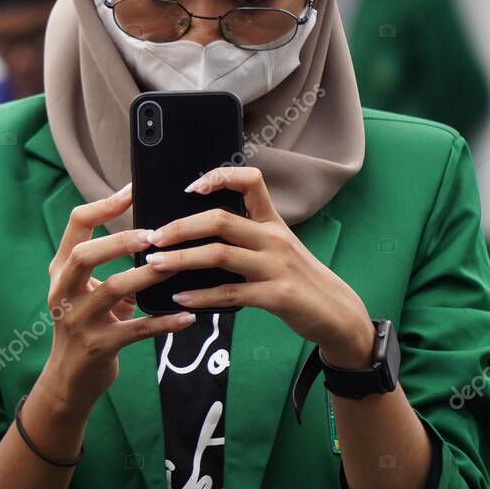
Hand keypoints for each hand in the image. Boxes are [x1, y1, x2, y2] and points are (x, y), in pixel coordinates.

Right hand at [40, 183, 196, 416]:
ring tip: (176, 265)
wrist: (70, 380)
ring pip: (112, 290)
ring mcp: (78, 321)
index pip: (75, 225)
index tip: (134, 191)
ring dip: (147, 276)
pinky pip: (135, 330)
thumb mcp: (89, 291)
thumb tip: (157, 233)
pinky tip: (188, 316)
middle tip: (153, 235)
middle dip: (119, 241)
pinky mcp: (98, 347)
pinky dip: (164, 322)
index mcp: (61, 271)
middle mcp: (63, 292)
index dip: (104, 205)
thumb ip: (112, 266)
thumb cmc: (88, 325)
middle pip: (83, 255)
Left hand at [143, 166, 374, 368]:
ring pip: (220, 255)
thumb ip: (248, 235)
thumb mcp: (279, 247)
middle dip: (181, 227)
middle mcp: (274, 238)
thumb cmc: (299, 278)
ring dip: (182, 259)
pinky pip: (230, 293)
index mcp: (273, 221)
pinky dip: (201, 296)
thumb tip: (197, 230)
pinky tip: (180, 297)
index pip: (251, 180)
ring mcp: (276, 266)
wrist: (336, 312)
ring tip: (155, 265)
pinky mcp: (277, 296)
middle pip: (221, 220)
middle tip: (153, 237)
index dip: (220, 176)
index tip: (190, 188)